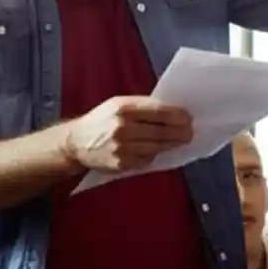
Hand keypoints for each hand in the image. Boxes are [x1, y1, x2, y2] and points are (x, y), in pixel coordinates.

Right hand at [61, 96, 192, 172]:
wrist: (76, 142)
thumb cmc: (101, 120)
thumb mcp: (118, 104)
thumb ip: (142, 107)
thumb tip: (173, 111)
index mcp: (123, 108)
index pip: (158, 111)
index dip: (177, 115)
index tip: (189, 117)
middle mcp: (122, 128)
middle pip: (161, 131)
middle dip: (180, 132)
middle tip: (191, 132)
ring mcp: (122, 148)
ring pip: (157, 147)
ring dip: (172, 144)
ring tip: (182, 140)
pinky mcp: (122, 164)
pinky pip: (147, 160)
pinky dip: (154, 155)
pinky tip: (158, 150)